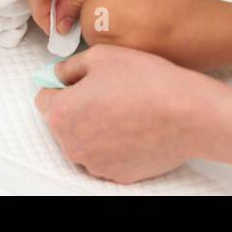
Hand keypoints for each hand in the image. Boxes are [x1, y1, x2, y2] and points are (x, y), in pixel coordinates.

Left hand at [35, 45, 212, 182]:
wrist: (187, 114)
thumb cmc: (146, 83)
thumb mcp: (100, 56)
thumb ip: (70, 66)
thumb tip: (60, 74)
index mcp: (62, 114)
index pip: (43, 97)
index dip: (60, 85)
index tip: (76, 81)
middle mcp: (73, 145)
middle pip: (64, 122)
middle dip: (79, 106)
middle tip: (108, 90)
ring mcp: (95, 164)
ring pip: (86, 140)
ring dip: (97, 126)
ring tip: (125, 107)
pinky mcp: (117, 175)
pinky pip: (107, 155)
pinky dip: (115, 143)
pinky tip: (135, 126)